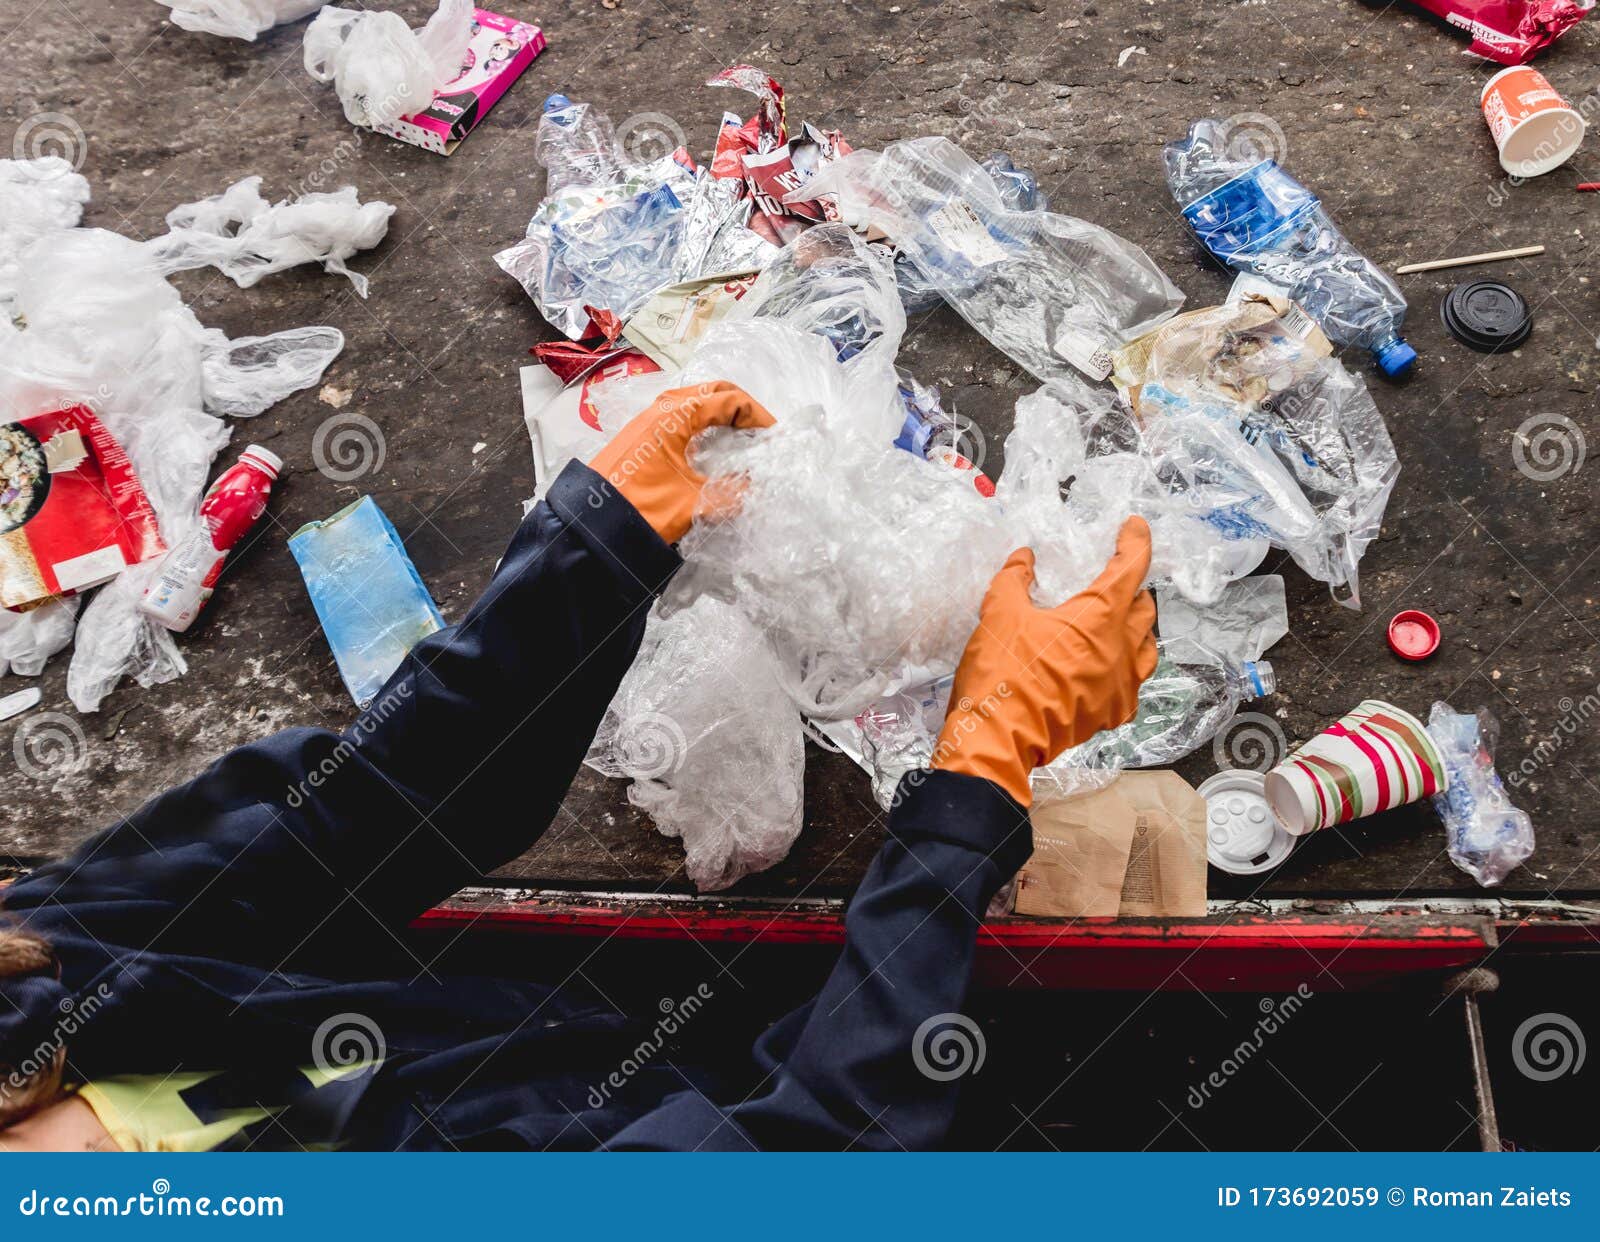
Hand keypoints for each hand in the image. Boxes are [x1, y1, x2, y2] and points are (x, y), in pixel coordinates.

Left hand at [588, 381, 775, 543]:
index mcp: (675, 415)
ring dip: (721, 415)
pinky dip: (704, 427)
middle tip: (760, 430)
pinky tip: (713, 451)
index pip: (728, 399)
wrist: (592, 528)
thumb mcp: (694, 503)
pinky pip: (681, 420)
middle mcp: (661, 409)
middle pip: (711, 392)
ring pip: (695, 404)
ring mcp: (650, 422)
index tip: (774, 436)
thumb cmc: (641, 509)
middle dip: (741, 406)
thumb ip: (731, 493)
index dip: (757, 414)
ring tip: (741, 440)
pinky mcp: (643, 438)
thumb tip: (753, 487)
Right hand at [932, 517, 1158, 806]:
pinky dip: (1123, 668)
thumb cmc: (1002, 673)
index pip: (1132, 567)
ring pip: (1146, 648)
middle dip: (1133, 588)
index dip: (1136, 541)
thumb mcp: (999, 613)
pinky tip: (1103, 668)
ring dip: (1135, 629)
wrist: (998, 739)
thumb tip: (1024, 558)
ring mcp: (1122, 685)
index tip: (1134, 527)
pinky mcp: (1112, 713)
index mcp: (1100, 616)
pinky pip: (1131, 684)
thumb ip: (1014, 579)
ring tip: (1114, 623)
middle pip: (1146, 608)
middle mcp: (1122, 648)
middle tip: (1110, 580)